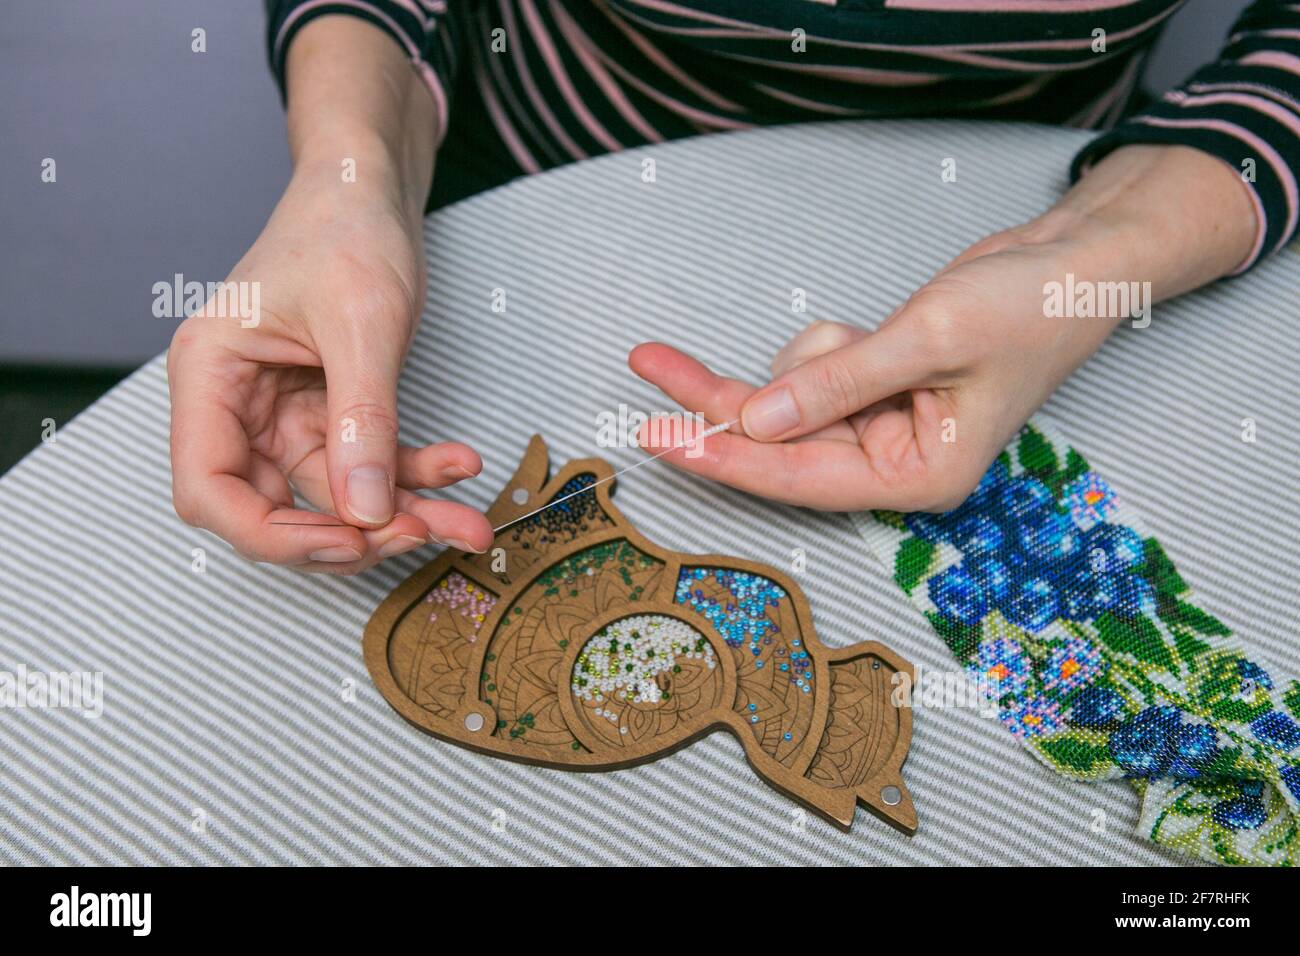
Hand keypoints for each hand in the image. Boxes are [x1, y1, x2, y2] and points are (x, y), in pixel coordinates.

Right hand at [167, 163, 492, 572]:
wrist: (373, 188)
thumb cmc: (345, 228)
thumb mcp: (361, 324)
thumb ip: (362, 421)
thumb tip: (365, 513)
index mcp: (210, 375)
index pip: (209, 490)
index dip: (269, 533)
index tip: (344, 543)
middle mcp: (237, 403)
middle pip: (277, 505)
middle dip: (353, 531)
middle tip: (422, 533)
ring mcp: (284, 413)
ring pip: (337, 493)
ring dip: (403, 510)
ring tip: (469, 519)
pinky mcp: (330, 411)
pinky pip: (370, 462)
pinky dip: (416, 474)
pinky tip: (460, 465)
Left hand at [630, 145, 1256, 512]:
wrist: (1076, 262)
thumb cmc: (1028, 307)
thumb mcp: (930, 340)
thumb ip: (837, 386)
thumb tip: (754, 420)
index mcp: (919, 477)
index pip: (800, 478)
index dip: (726, 456)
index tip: (661, 435)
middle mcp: (894, 464)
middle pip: (779, 442)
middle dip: (719, 399)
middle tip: (647, 364)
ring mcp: (882, 429)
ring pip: (791, 402)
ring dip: (805, 359)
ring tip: (876, 329)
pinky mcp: (872, 392)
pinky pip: (813, 372)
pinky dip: (825, 344)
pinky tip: (876, 327)